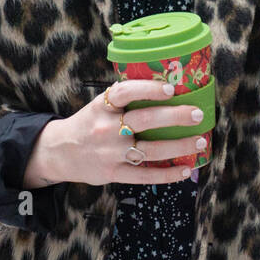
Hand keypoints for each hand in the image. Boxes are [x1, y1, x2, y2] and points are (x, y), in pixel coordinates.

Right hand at [23, 80, 208, 187]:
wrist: (59, 152)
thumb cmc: (88, 124)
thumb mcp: (98, 105)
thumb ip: (122, 98)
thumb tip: (161, 85)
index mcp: (103, 106)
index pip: (126, 92)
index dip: (149, 89)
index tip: (171, 89)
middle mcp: (107, 128)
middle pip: (145, 120)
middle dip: (175, 117)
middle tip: (197, 114)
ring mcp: (111, 153)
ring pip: (151, 149)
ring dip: (179, 146)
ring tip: (200, 141)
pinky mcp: (114, 173)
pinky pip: (146, 175)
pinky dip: (168, 174)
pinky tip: (186, 169)